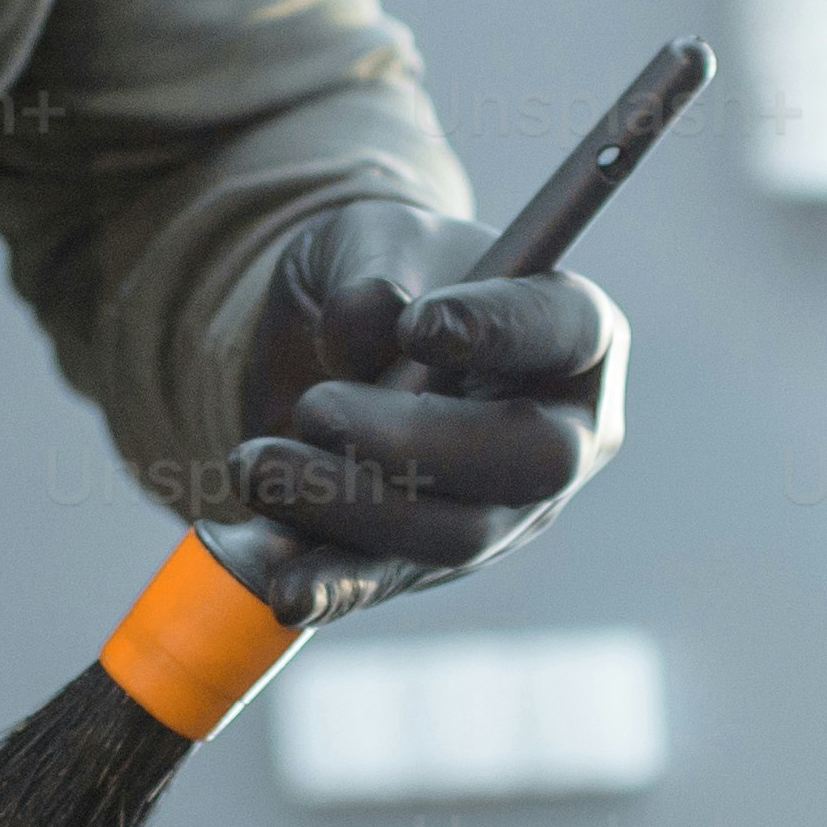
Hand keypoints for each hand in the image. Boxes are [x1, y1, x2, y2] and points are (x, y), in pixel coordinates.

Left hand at [225, 197, 627, 573]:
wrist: (325, 342)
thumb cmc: (380, 274)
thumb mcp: (368, 237)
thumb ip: (374, 266)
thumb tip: (366, 328)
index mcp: (570, 330)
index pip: (566, 328)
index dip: (501, 330)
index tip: (420, 325)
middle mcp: (560, 431)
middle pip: (530, 458)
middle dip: (421, 442)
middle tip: (318, 408)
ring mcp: (502, 510)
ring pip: (456, 533)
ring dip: (350, 505)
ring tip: (257, 463)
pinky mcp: (427, 560)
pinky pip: (388, 581)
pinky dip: (335, 586)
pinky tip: (288, 588)